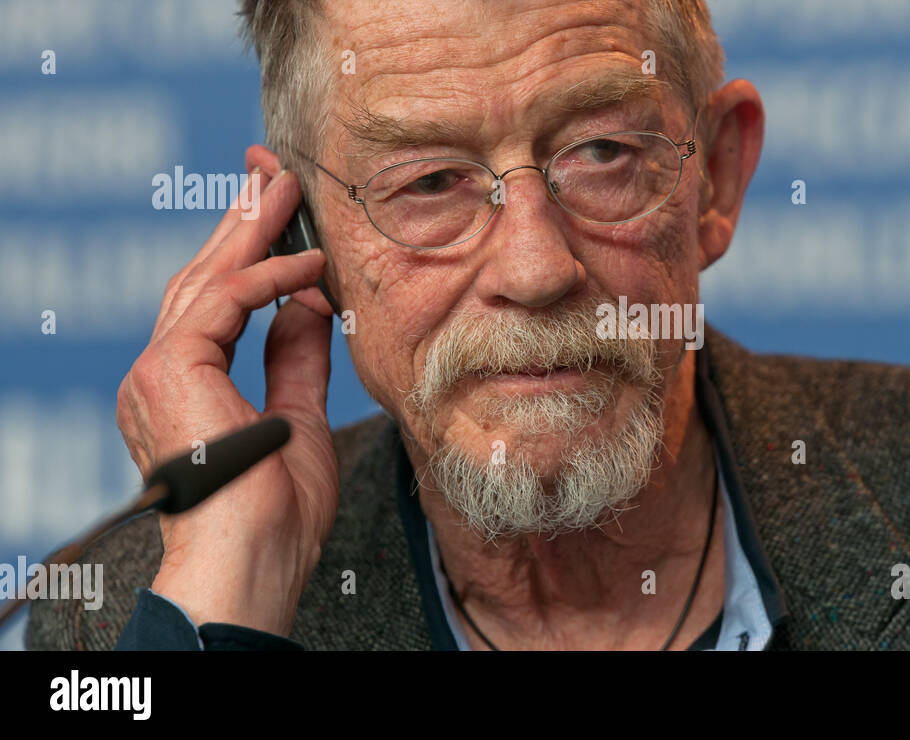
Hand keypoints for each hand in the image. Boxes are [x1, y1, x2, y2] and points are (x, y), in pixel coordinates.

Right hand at [116, 145, 336, 636]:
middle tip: (270, 172)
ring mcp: (158, 372)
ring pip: (207, 280)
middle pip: (202, 279)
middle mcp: (161, 375)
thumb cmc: (275, 515)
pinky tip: (308, 261)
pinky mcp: (170, 371)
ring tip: (286, 186)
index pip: (214, 304)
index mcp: (185, 390)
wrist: (252, 561)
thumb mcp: (298, 420)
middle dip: (239, 222)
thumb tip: (308, 307)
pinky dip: (269, 277)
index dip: (245, 254)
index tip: (277, 214)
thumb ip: (295, 362)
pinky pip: (223, 302)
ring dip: (251, 228)